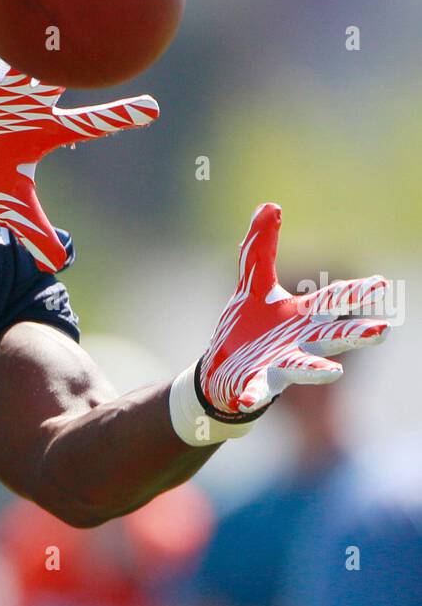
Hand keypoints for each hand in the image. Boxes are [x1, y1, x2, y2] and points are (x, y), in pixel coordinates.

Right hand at [0, 21, 158, 271]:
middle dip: (83, 57)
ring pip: (23, 61)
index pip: (87, 123)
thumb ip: (34, 232)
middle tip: (111, 32)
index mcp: (42, 131)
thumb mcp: (9, 209)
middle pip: (62, 78)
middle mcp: (27, 104)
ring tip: (52, 9)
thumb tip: (56, 264)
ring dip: (34, 38)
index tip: (153, 109)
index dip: (117, 116)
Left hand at [199, 202, 389, 415]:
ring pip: (302, 368)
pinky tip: (249, 401)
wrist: (223, 369)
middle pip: (330, 337)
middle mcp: (297, 343)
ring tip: (334, 374)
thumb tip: (270, 204)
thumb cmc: (248, 327)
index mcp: (301, 317)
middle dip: (354, 334)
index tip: (382, 284)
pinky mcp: (254, 384)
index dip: (356, 292)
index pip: (333, 301)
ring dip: (317, 371)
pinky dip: (254, 395)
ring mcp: (278, 365)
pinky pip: (256, 392)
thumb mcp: (252, 285)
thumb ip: (260, 249)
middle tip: (381, 332)